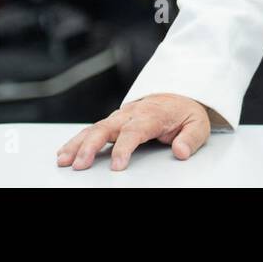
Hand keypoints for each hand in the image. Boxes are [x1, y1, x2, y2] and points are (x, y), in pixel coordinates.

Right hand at [57, 94, 211, 170]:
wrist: (178, 95)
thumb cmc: (185, 112)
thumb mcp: (198, 124)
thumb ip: (191, 138)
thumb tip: (181, 151)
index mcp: (152, 114)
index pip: (135, 131)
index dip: (124, 148)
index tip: (117, 166)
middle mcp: (132, 113)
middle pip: (107, 127)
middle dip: (90, 146)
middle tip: (80, 165)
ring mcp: (120, 117)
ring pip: (94, 128)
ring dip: (77, 143)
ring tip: (64, 160)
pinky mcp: (113, 121)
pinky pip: (92, 130)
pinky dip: (77, 140)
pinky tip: (64, 153)